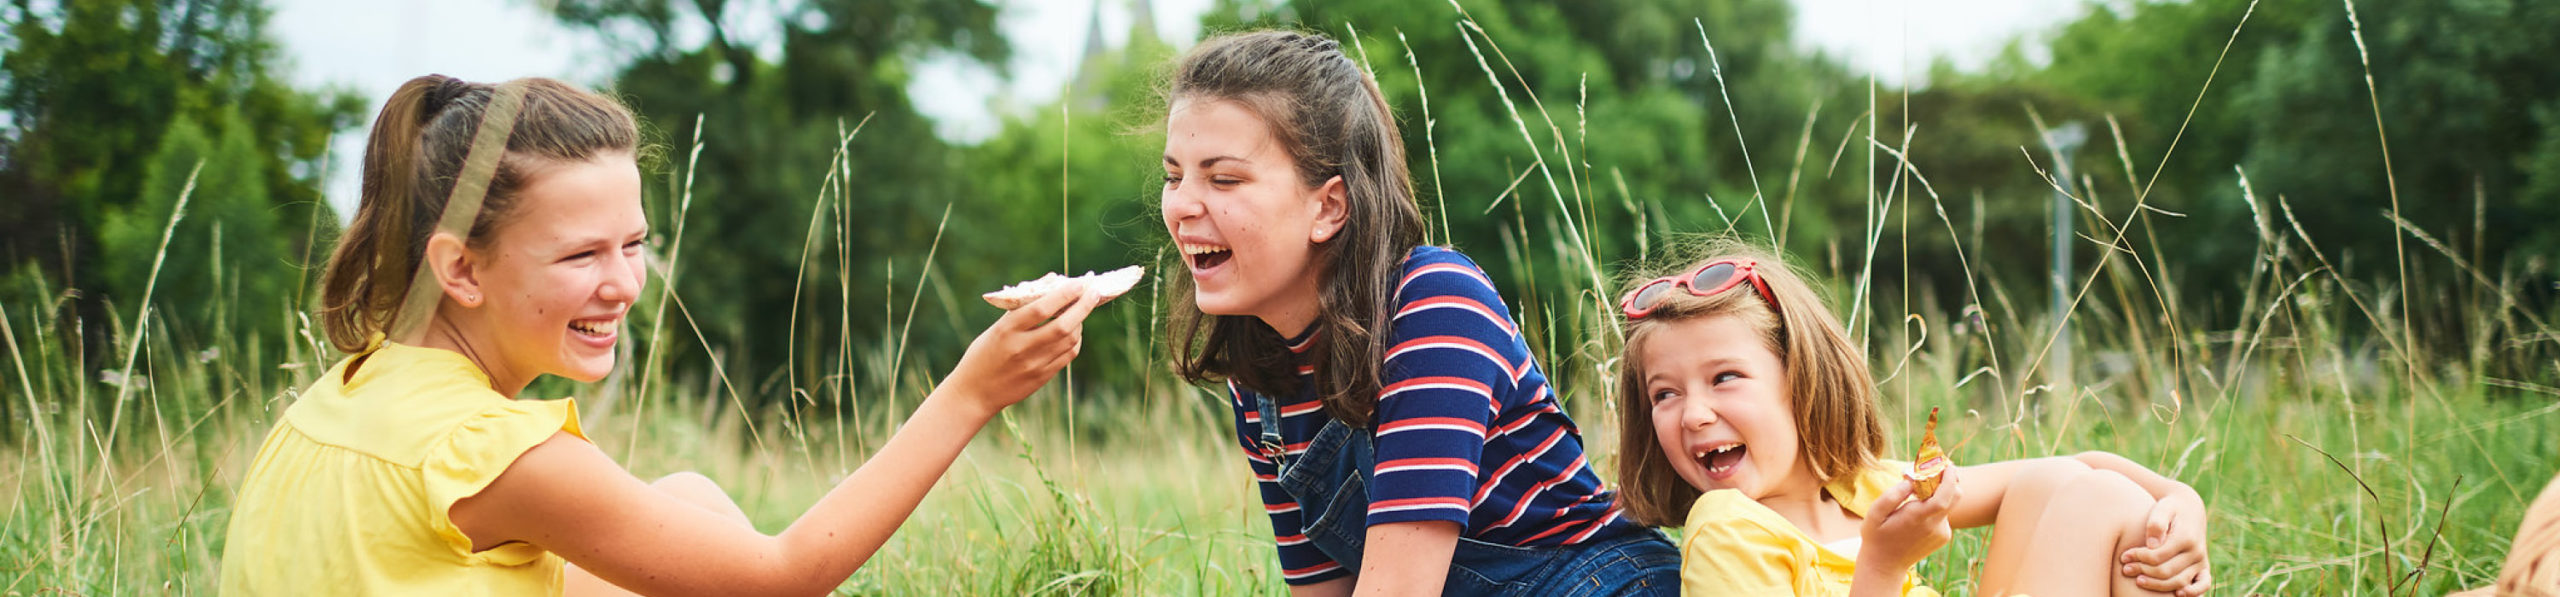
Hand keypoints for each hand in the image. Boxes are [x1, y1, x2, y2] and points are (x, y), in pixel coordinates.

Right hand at [944, 284, 1103, 414]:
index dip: (1064, 294)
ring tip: (1081, 309)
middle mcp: (1022, 348)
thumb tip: (1053, 280)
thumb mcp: (997, 327)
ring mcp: (1035, 365)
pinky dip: (1076, 339)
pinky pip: (1068, 355)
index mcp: (1007, 330)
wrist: (975, 393)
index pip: (1042, 308)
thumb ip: (1024, 306)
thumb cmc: (984, 353)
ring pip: (1070, 340)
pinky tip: (1074, 330)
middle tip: (1094, 291)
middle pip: (1063, 325)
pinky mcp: (1042, 377)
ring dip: (1080, 321)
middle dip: (1083, 306)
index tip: (1079, 282)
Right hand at [1859, 471, 1958, 572]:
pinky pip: (1944, 516)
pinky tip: (1917, 514)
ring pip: (1948, 505)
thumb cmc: (1877, 537)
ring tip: (1916, 495)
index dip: (1949, 479)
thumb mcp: (1874, 514)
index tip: (1947, 465)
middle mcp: (1935, 526)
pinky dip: (1935, 508)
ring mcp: (1941, 533)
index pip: (1944, 496)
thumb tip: (1910, 481)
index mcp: (1918, 517)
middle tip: (1935, 472)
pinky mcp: (1943, 537)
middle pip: (1955, 497)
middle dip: (1949, 481)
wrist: (1885, 566)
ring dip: (1937, 495)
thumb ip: (1892, 495)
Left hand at [2121, 487, 2210, 595]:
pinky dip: (2193, 593)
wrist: (2189, 508)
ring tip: (2138, 580)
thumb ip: (2156, 523)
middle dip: (2143, 571)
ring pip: (2179, 582)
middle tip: (2126, 569)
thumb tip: (2152, 544)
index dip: (2139, 558)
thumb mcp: (2162, 508)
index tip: (2124, 556)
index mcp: (2186, 537)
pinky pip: (2203, 585)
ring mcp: (2201, 561)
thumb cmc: (2169, 508)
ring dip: (2157, 585)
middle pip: (2166, 571)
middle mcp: (2196, 551)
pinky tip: (2176, 595)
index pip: (2158, 556)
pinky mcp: (2204, 567)